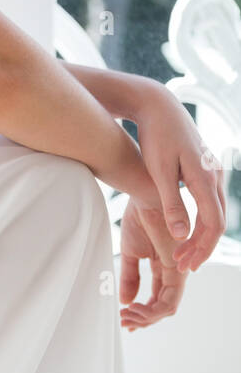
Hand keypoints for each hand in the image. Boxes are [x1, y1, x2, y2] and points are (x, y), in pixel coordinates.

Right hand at [119, 199, 187, 330]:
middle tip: (124, 322)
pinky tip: (134, 308)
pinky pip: (170, 301)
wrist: (144, 195)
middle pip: (163, 307)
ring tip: (126, 316)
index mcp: (164, 267)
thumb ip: (130, 277)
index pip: (157, 298)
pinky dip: (151, 311)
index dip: (142, 312)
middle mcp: (174, 271)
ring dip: (146, 318)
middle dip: (143, 319)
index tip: (122, 315)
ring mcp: (178, 272)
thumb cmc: (139, 215)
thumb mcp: (130, 252)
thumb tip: (126, 300)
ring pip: (167, 308)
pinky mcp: (177, 270)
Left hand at [132, 84, 226, 272]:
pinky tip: (184, 230)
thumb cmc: (156, 136)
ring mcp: (210, 172)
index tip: (183, 265)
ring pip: (214, 212)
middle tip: (183, 266)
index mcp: (204, 178)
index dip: (200, 248)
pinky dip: (199, 221)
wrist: (158, 106)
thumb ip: (170, 204)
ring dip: (200, 236)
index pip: (212, 223)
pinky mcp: (202, 170)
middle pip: (217, 221)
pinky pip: (208, 202)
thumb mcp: (159, 172)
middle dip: (202, 247)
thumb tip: (181, 235)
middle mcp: (213, 176)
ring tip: (182, 254)